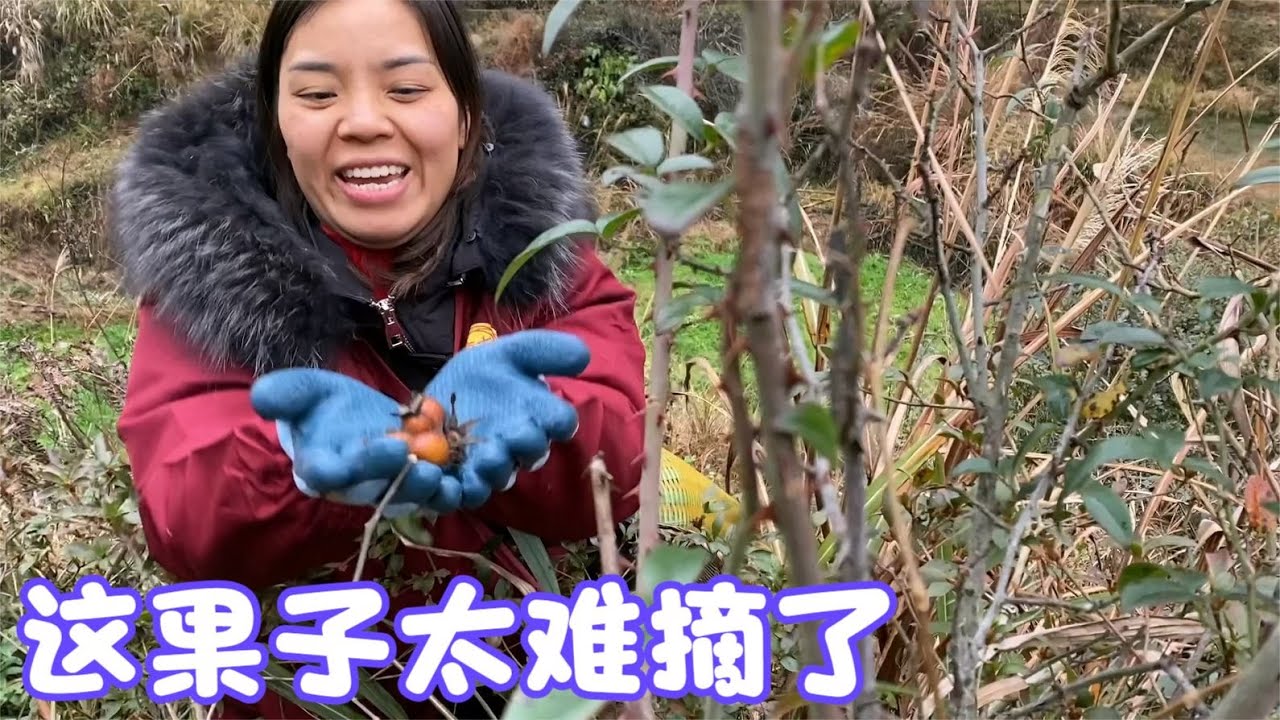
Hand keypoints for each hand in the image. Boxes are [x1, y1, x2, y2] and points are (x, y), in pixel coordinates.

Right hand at [250, 369, 444, 517]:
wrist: (360, 418)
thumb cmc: (327, 408)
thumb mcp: (306, 392)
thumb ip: (286, 394)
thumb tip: (261, 397)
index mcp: (323, 466)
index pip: (322, 473)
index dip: (331, 472)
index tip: (340, 465)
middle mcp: (357, 486)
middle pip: (372, 487)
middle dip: (390, 475)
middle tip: (407, 457)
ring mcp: (390, 489)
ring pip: (408, 496)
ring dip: (423, 489)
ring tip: (437, 474)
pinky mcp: (420, 487)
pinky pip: (437, 494)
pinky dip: (451, 490)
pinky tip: (463, 479)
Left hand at [424, 329, 589, 510]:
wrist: (437, 396)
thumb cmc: (481, 376)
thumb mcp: (508, 354)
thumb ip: (543, 350)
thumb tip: (584, 355)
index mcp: (537, 417)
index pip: (561, 422)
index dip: (560, 422)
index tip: (555, 418)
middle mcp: (517, 447)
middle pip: (532, 453)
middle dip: (525, 447)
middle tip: (513, 436)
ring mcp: (487, 468)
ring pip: (499, 478)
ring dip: (495, 471)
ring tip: (483, 461)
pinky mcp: (457, 483)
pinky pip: (460, 495)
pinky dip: (452, 492)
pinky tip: (443, 481)